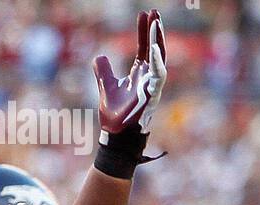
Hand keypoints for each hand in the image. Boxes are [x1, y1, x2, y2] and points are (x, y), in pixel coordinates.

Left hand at [94, 9, 166, 136]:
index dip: (144, 31)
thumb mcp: (106, 88)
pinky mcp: (153, 94)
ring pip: (159, 58)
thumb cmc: (114, 116)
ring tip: (156, 23)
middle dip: (155, 30)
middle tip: (155, 12)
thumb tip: (99, 57)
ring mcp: (152, 85)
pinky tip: (155, 47)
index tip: (145, 14)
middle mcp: (149, 77)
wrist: (115, 136)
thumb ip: (103, 72)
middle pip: (155, 48)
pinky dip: (158, 61)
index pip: (144, 47)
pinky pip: (158, 75)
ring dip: (158, 40)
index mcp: (139, 74)